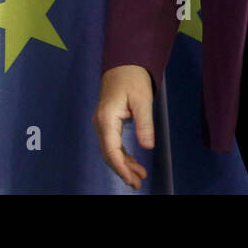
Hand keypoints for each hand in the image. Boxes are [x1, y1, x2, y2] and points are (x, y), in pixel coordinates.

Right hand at [93, 64, 154, 188]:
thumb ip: (144, 123)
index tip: (132, 178)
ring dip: (123, 164)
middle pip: (109, 154)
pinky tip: (132, 162)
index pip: (111, 150)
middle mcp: (100, 124)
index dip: (121, 167)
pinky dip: (122, 155)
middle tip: (138, 183)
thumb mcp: (143, 99)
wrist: (124, 63)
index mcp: (107, 119)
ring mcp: (102, 124)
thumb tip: (147, 146)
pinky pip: (113, 144)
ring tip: (138, 176)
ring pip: (110, 151)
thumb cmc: (133, 78)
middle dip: (123, 170)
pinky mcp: (107, 122)